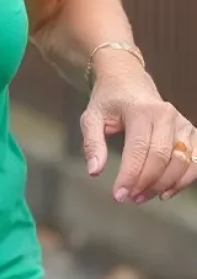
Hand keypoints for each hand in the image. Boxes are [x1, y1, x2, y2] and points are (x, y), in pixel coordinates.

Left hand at [81, 53, 196, 202]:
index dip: (130, 176)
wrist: (128, 80)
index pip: (139, 150)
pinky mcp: (191, 131)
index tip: (119, 195)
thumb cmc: (109, 100)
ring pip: (182, 162)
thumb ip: (92, 143)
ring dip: (164, 185)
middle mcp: (166, 115)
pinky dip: (184, 180)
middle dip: (146, 183)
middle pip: (162, 158)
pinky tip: (166, 191)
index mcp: (141, 110)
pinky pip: (196, 160)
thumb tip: (94, 171)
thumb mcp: (92, 117)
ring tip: (143, 196)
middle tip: (130, 198)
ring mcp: (182, 123)